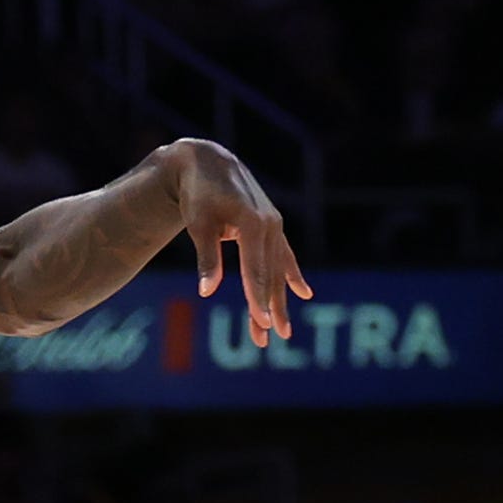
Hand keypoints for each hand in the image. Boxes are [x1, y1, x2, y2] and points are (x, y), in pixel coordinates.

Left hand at [171, 137, 309, 344]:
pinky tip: (304, 293)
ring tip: (281, 331)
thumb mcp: (198, 225)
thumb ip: (207, 258)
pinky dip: (292, 275)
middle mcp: (269, 225)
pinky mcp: (272, 226)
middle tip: (268, 339)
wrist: (209, 163)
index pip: (256, 270)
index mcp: (252, 224)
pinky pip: (285, 255)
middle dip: (269, 308)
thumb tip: (207, 291)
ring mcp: (274, 225)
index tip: (261, 323)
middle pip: (270, 275)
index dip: (258, 298)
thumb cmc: (199, 195)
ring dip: (278, 300)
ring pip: (278, 270)